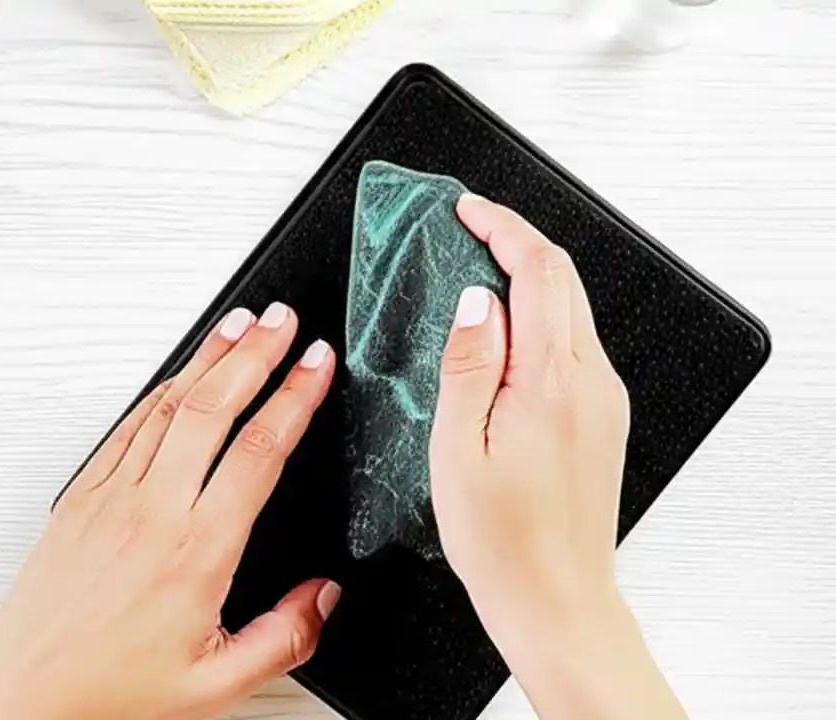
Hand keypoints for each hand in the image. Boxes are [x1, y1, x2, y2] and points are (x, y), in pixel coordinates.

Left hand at [0, 303, 338, 719]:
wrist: (25, 691)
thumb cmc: (109, 689)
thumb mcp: (217, 684)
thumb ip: (285, 638)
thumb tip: (323, 596)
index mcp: (197, 552)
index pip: (258, 451)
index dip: (295, 397)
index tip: (318, 364)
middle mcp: (153, 512)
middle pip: (212, 407)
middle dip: (255, 353)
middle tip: (286, 319)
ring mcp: (111, 497)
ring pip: (167, 406)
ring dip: (208, 358)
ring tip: (241, 323)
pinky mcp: (81, 497)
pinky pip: (126, 428)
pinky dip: (159, 390)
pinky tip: (179, 375)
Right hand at [431, 194, 685, 718]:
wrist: (556, 599)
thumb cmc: (502, 540)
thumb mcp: (457, 449)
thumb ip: (469, 365)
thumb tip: (477, 300)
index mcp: (554, 382)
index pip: (542, 271)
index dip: (505, 227)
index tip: (469, 210)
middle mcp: (592, 383)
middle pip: (564, 281)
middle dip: (516, 242)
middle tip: (467, 231)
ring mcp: (604, 400)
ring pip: (571, 310)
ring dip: (529, 280)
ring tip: (475, 277)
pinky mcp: (602, 418)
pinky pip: (573, 345)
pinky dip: (540, 319)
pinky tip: (504, 335)